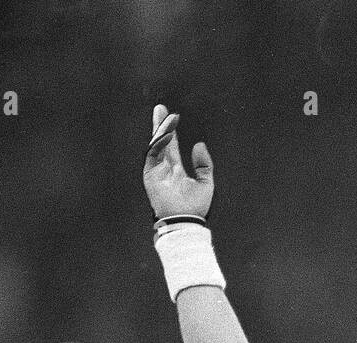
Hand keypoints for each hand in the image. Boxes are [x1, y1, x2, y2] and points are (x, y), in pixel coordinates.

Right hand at [144, 104, 213, 219]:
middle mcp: (165, 169)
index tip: (173, 117)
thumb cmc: (196, 207)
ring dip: (159, 130)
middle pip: (161, 142)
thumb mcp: (206, 183)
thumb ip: (204, 164)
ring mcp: (156, 171)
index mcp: (176, 170)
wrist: (185, 220)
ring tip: (162, 115)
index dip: (172, 132)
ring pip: (156, 145)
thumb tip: (199, 144)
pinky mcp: (150, 175)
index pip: (172, 146)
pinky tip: (163, 132)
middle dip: (161, 126)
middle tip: (160, 108)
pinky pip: (152, 155)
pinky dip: (157, 143)